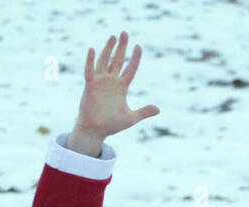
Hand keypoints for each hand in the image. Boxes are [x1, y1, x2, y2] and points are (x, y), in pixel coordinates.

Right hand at [66, 32, 159, 155]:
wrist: (95, 130)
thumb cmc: (112, 125)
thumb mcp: (131, 118)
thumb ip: (143, 112)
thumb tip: (158, 109)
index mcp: (122, 87)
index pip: (130, 69)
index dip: (135, 58)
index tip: (139, 46)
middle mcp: (111, 82)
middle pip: (118, 60)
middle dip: (122, 47)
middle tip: (125, 33)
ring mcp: (100, 82)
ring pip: (105, 61)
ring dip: (108, 49)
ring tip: (113, 36)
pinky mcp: (90, 86)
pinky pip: (90, 71)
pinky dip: (90, 61)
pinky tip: (92, 50)